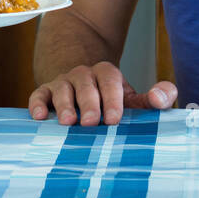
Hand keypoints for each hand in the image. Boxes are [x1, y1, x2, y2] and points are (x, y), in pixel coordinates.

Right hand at [28, 61, 176, 125]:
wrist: (81, 87)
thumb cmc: (110, 100)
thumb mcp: (133, 98)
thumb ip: (154, 98)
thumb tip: (160, 100)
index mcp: (106, 74)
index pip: (110, 80)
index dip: (113, 98)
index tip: (115, 118)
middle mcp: (83, 75)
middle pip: (85, 84)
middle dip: (89, 103)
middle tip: (91, 122)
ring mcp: (63, 83)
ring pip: (61, 89)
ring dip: (64, 105)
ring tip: (68, 122)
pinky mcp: (45, 93)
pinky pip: (38, 95)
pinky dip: (37, 104)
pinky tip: (39, 117)